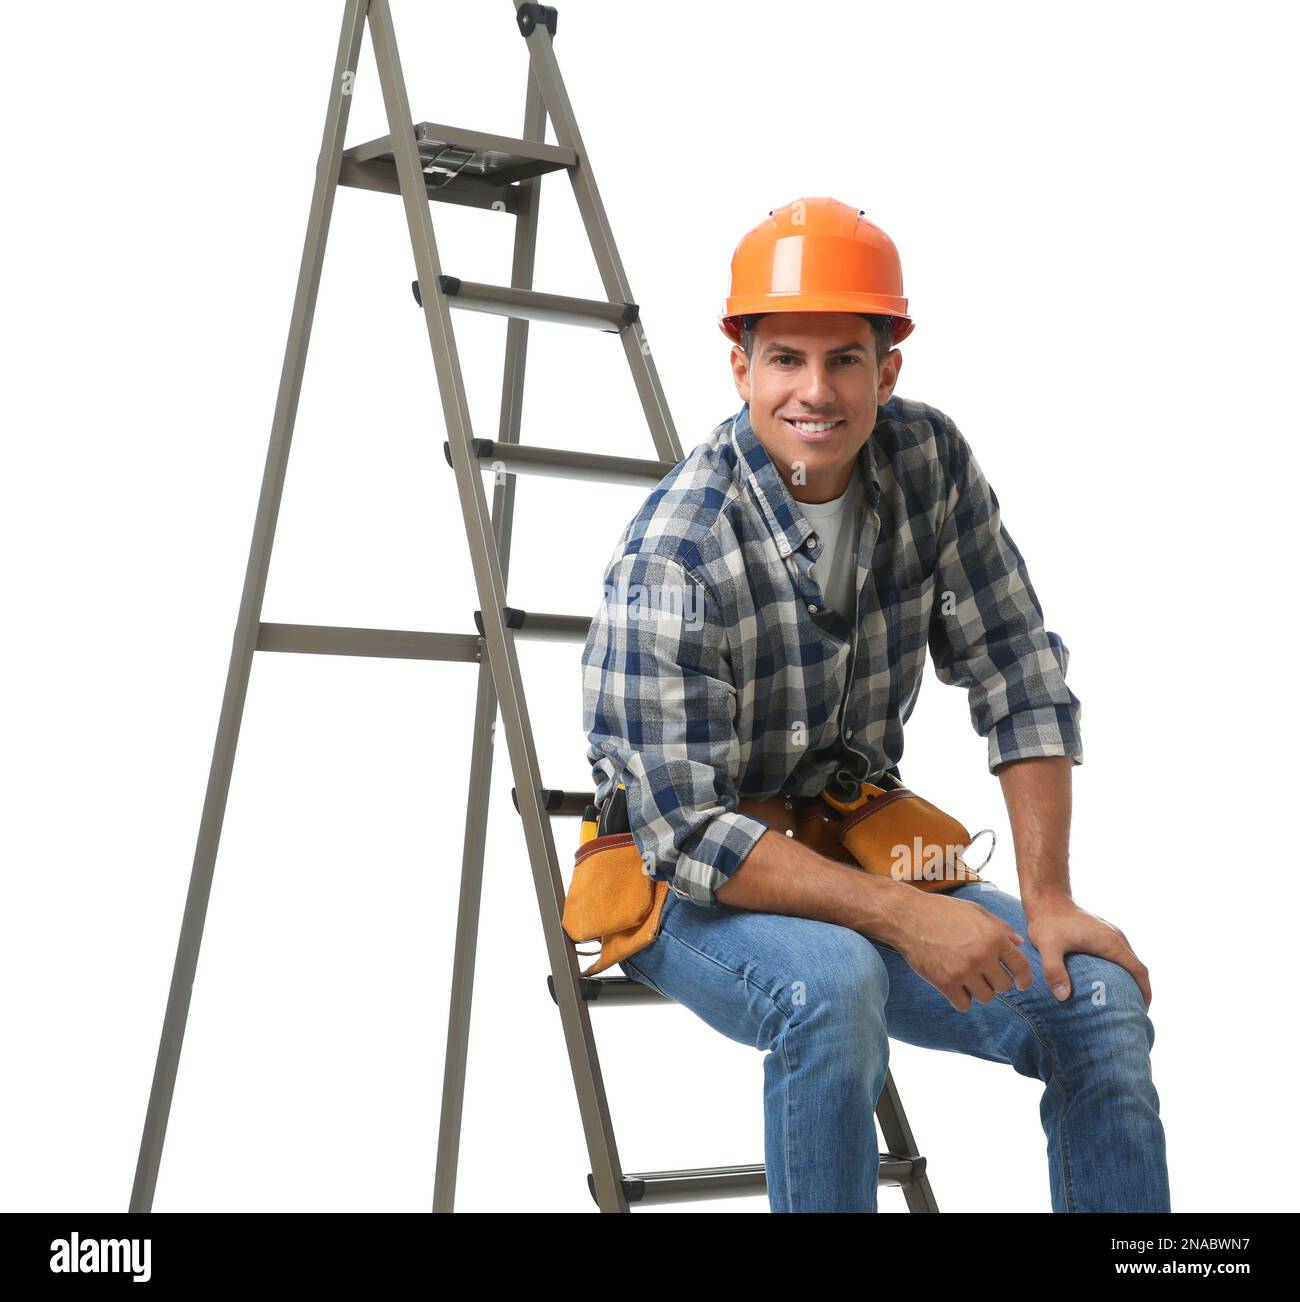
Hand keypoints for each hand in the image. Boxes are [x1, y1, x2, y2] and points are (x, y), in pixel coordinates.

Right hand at [893, 891, 1032, 1012]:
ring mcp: (964, 971)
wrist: (908, 916)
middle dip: (996, 982)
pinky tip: (954, 986)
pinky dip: (961, 999)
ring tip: (967, 979)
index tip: (1021, 985)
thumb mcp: (975, 911)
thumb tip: (1020, 944)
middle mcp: (983, 956)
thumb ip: (1000, 927)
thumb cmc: (942, 911)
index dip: (1024, 979)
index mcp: (994, 937)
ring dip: (979, 991)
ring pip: (986, 998)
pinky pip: (964, 1004)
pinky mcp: (946, 983)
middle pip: (1003, 986)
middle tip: (983, 974)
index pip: (1022, 968)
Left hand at [1025, 897, 1151, 1007]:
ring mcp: (1111, 933)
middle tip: (1131, 1011)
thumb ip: (1054, 970)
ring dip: (1131, 979)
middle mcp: (1116, 937)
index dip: (1145, 991)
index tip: (1142, 1009)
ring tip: (1123, 1001)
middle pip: (1137, 967)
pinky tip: (1110, 981)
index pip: (1138, 970)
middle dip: (1139, 989)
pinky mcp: (1104, 933)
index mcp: (1110, 942)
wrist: (1047, 900)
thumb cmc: (1048, 923)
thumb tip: (1063, 997)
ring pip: (1129, 960)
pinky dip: (1122, 970)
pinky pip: (1120, 954)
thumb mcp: (1047, 947)